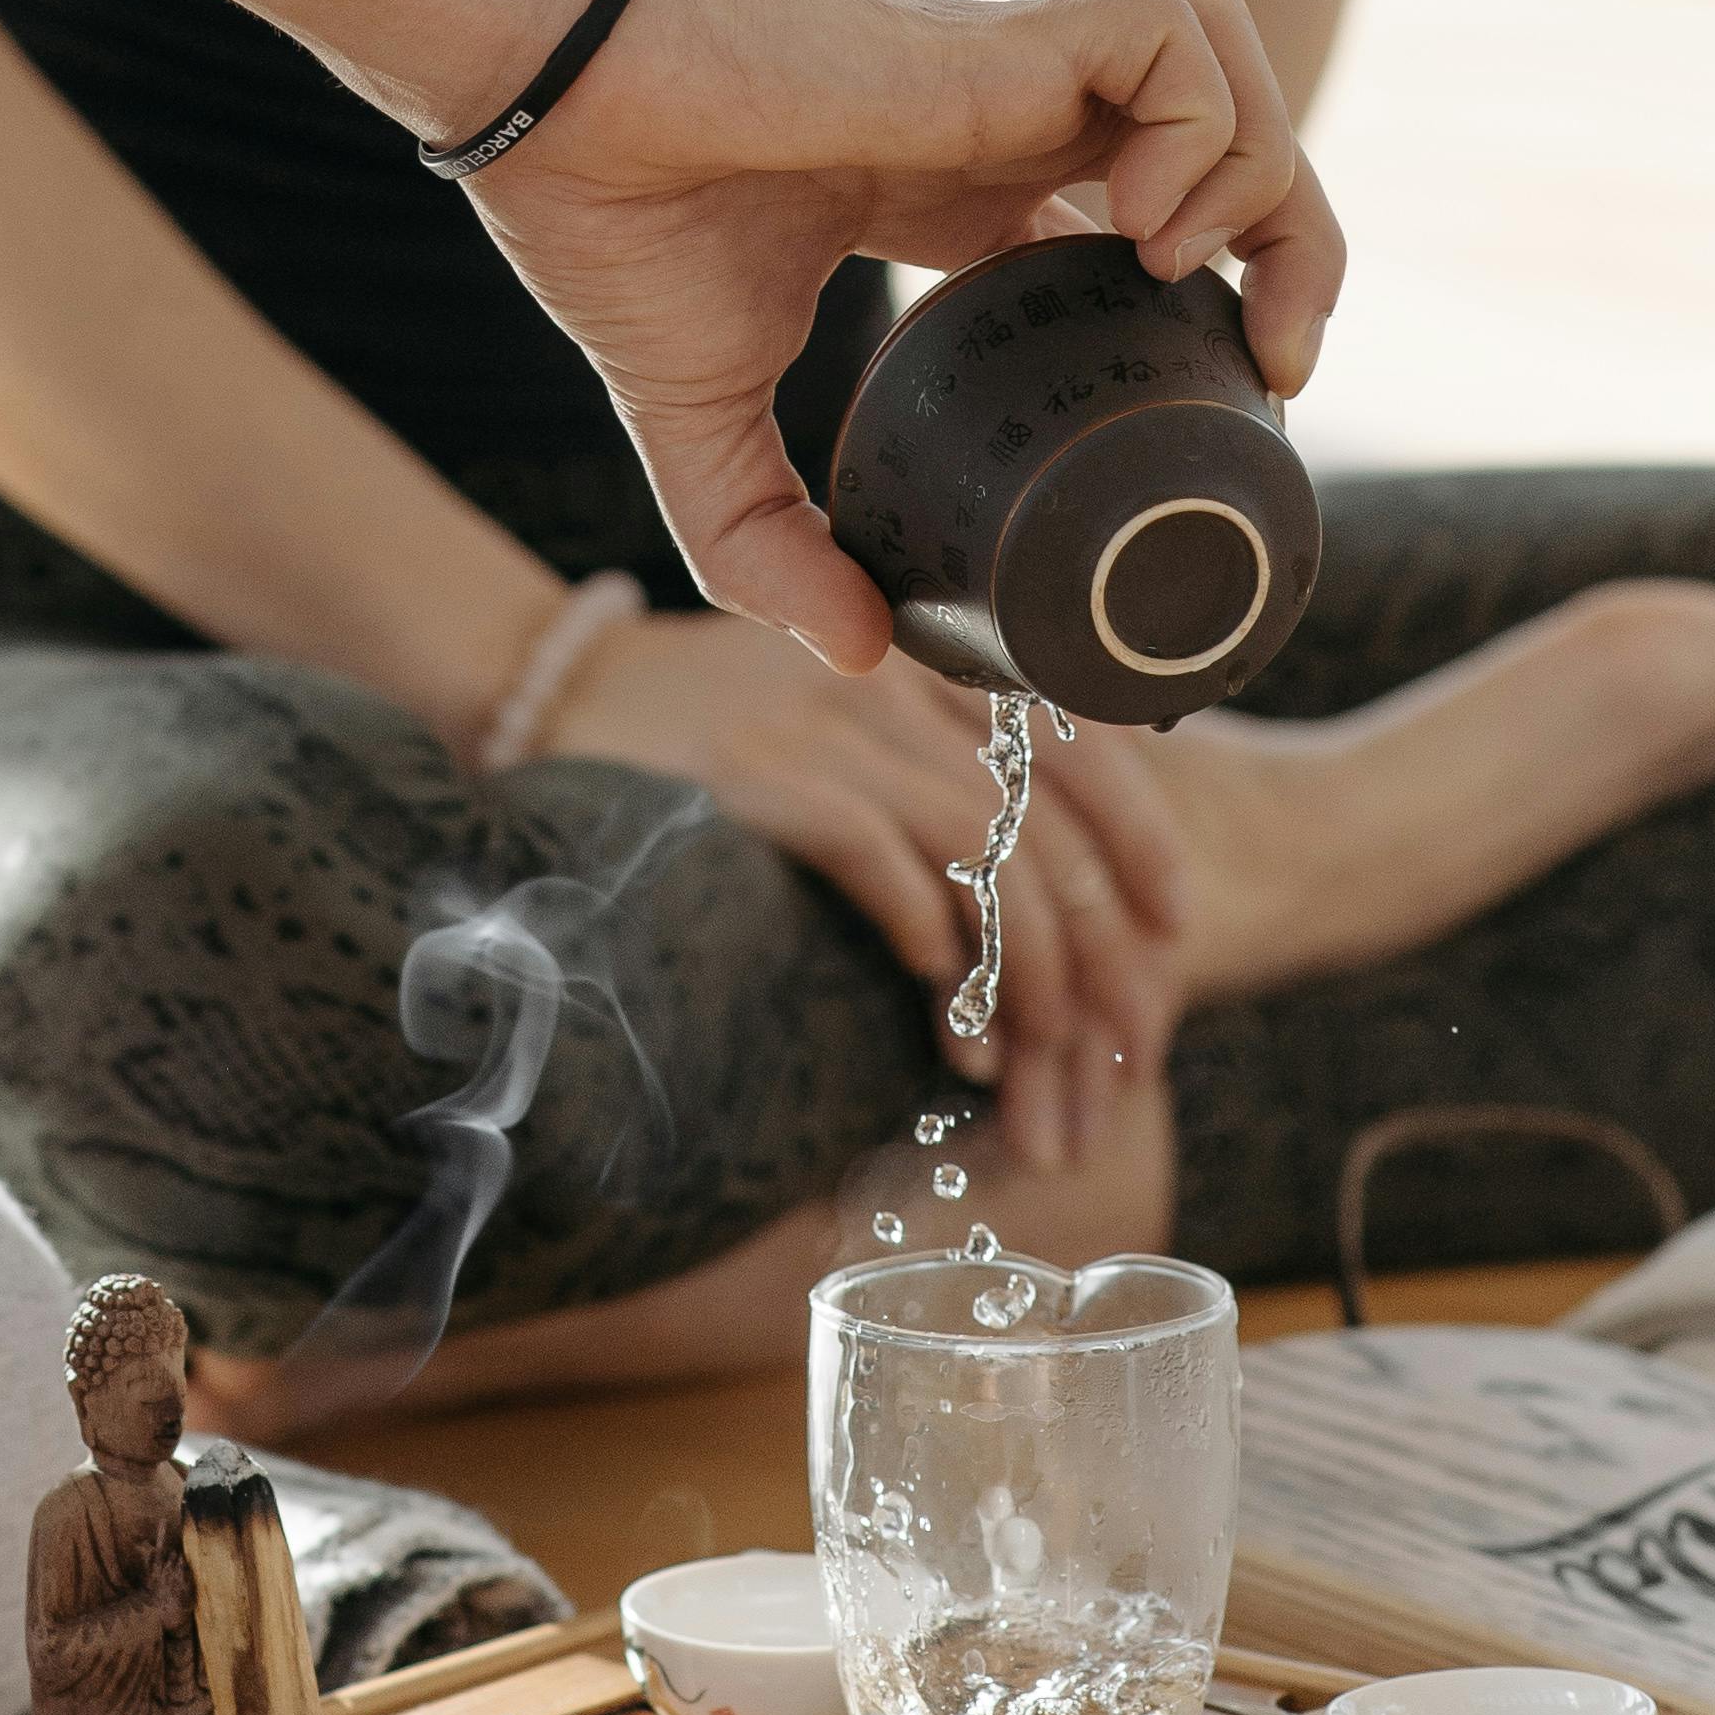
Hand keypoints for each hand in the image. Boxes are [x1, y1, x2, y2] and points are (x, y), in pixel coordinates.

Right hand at [463, 0, 1341, 668]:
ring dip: (1264, 185)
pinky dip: (1203, 127)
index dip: (1207, 298)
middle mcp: (1007, 129)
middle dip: (1295, 253)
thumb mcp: (694, 419)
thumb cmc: (606, 218)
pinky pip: (1183, 38)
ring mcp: (1015, 77)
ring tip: (1191, 283)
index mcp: (954, 194)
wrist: (550, 96)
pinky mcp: (1004, 40)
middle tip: (1276, 370)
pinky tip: (1141, 220)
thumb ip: (764, 538)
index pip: (1139, 221)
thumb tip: (860, 657)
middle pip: (1226, 151)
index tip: (1213, 395)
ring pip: (1233, 79)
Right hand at [541, 611, 1187, 1172]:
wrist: (542, 681)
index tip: (1172, 937)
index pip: (1079, 741)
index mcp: (922, 648)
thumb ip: (927, 750)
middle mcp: (886, 670)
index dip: (1142, 844)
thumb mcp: (831, 701)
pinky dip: (923, 937)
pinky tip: (935, 1004)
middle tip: (1116, 1055)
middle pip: (1045, 819)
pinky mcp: (753, 771)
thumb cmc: (697, 718)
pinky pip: (877, 857)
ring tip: (1018, 1066)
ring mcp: (821, 718)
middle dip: (1098, 955)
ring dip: (1018, 978)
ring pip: (980, 853)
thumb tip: (1035, 880)